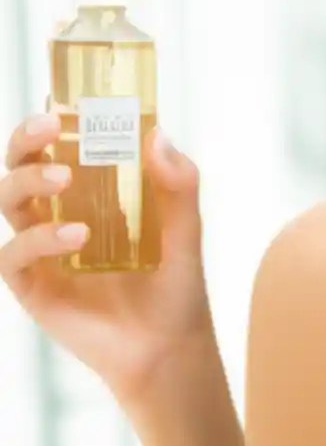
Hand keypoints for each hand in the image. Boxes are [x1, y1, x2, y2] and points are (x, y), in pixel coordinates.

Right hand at [1, 113, 217, 411]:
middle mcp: (59, 214)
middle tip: (50, 125)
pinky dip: (37, 239)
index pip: (61, 146)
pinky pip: (13, 254)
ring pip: (8, 199)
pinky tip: (74, 237)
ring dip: (30, 181)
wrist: (169, 348)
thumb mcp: (186, 231)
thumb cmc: (176, 286)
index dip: (52, 119)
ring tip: (64, 179)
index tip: (62, 97)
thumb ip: (179, 184)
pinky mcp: (31, 285)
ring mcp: (41, 248)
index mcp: (93, 194)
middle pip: (21, 164)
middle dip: (27, 138)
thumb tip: (158, 132)